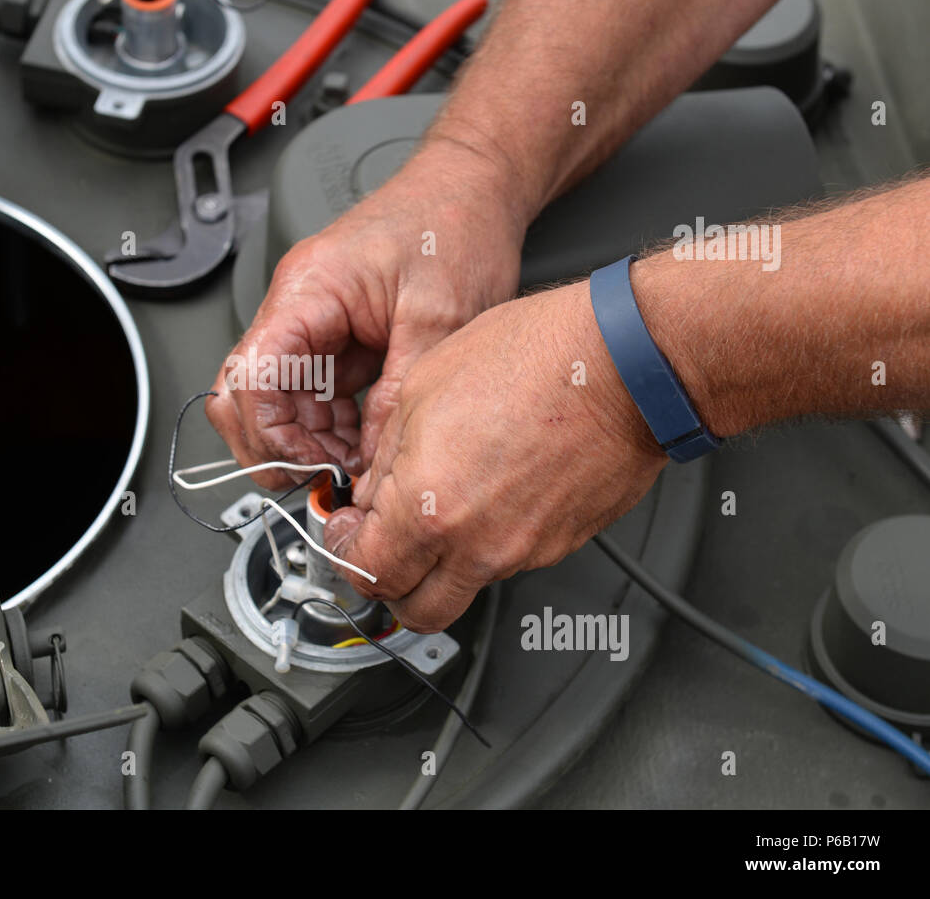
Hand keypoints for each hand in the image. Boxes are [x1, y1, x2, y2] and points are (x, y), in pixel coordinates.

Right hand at [207, 139, 527, 489]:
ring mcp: (312, 323)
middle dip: (275, 445)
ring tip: (353, 466)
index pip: (250, 377)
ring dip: (307, 442)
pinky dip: (331, 429)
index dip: (271, 434)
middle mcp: (297, 306)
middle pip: (245, 395)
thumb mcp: (439, 319)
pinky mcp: (335, 338)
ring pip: (276, 403)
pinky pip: (313, 396)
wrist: (475, 188)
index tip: (310, 466)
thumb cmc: (453, 224)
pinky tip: (363, 443)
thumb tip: (372, 456)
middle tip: (321, 478)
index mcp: (307, 291)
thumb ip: (398, 392)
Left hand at [322, 279, 668, 632]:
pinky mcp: (561, 544)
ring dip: (440, 563)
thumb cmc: (533, 358)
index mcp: (428, 510)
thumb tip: (371, 492)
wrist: (624, 361)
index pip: (366, 573)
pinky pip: (508, 561)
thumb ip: (386, 456)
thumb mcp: (421, 387)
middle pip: (415, 610)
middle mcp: (477, 546)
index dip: (345, 555)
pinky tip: (488, 491)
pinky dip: (487, 542)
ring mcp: (525, 552)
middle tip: (382, 546)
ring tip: (440, 504)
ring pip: (463, 587)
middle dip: (389, 583)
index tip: (347, 534)